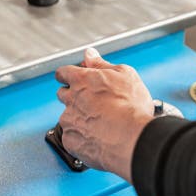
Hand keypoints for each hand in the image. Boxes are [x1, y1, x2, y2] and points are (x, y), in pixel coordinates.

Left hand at [55, 48, 154, 182]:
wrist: (133, 139)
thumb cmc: (131, 107)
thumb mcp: (124, 74)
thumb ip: (101, 63)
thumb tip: (90, 54)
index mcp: (81, 80)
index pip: (63, 72)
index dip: (68, 75)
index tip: (72, 78)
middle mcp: (71, 99)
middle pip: (63, 94)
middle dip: (73, 96)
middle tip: (91, 103)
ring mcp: (69, 121)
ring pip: (67, 117)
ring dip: (78, 119)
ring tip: (99, 124)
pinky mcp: (71, 141)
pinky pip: (71, 138)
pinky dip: (81, 138)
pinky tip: (96, 138)